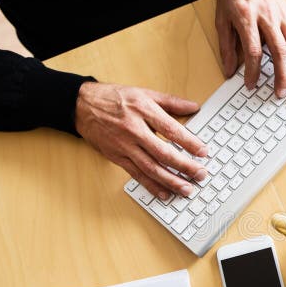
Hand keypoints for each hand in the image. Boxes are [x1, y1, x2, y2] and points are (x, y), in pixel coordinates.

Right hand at [74, 82, 207, 199]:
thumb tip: (194, 106)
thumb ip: (171, 102)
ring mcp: (124, 146)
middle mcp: (134, 130)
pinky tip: (165, 193)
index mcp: (143, 111)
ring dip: (171, 181)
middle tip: (201, 174)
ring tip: (187, 189)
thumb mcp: (144, 93)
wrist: (82, 106)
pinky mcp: (116, 157)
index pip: (171, 130)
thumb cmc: (115, 98)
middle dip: (184, 166)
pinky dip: (151, 186)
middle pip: (163, 153)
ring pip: (151, 168)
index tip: (203, 152)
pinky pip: (136, 175)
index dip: (189, 142)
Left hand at [216, 0, 285, 97]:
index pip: (254, 51)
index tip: (252, 85)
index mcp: (247, 18)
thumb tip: (229, 70)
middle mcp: (268, 17)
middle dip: (282, 75)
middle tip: (281, 93)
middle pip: (279, 50)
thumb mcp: (221, 19)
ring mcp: (282, 15)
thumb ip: (226, 46)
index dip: (253, 71)